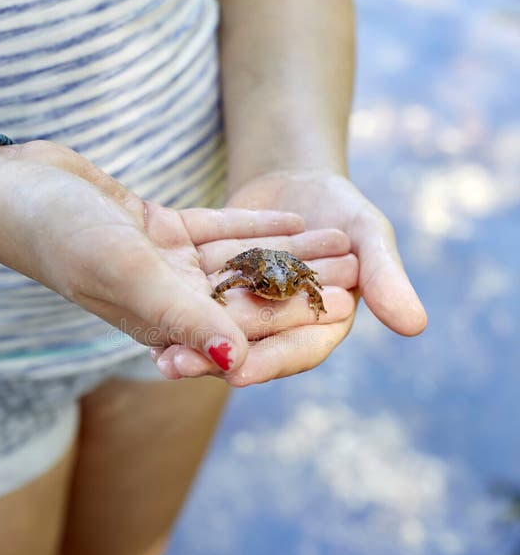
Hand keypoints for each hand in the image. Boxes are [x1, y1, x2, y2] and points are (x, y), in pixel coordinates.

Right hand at [0, 141, 327, 373]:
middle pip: (249, 296)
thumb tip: (236, 364)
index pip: (242, 328)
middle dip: (301, 283)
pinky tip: (293, 221)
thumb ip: (183, 319)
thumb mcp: (127, 275)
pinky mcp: (156, 231)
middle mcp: (166, 300)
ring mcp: (161, 266)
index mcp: (161, 323)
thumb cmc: (61, 236)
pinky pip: (215, 232)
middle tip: (356, 269)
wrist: (13, 189)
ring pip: (239, 263)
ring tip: (339, 238)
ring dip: (287, 252)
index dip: (294, 318)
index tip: (344, 308)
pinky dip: (253, 227)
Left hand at [153, 170, 425, 384]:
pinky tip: (137, 313)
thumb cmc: (343, 211)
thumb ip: (387, 277)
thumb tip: (416, 325)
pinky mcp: (211, 294)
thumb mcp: (368, 237)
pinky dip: (170, 307)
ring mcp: (239, 315)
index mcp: (318, 328)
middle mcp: (275, 331)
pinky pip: (189, 303)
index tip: (239, 372)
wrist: (298, 182)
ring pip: (210, 331)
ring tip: (152, 351)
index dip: (269, 361)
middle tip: (174, 365)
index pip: (295, 351)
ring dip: (182, 341)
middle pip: (244, 349)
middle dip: (210, 358)